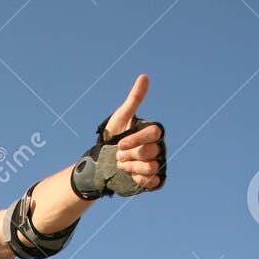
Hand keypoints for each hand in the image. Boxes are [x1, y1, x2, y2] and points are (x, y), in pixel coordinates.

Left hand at [102, 74, 163, 190]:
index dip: (136, 139)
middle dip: (130, 154)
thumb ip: (134, 99)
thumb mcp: (121, 117)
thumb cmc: (113, 136)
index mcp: (151, 133)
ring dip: (132, 167)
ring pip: (150, 167)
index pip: (154, 134)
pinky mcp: (150, 179)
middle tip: (118, 154)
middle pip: (150, 152)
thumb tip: (144, 76)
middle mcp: (156, 148)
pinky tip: (129, 175)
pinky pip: (152, 181)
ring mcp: (154, 164)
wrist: (102, 161)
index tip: (119, 144)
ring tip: (122, 164)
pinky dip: (139, 179)